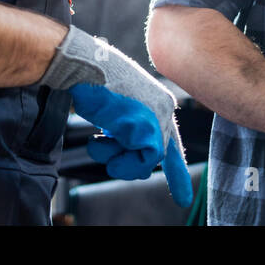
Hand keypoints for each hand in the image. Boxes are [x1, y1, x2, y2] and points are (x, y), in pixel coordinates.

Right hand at [41, 27, 192, 206]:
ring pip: (149, 160)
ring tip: (99, 140)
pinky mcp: (147, 127)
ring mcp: (157, 116)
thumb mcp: (115, 109)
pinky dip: (121, 159)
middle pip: (158, 153)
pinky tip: (104, 139)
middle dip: (130, 166)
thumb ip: (128, 131)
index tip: (183, 199)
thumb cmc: (90, 81)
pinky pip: (143, 162)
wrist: (81, 65)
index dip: (175, 171)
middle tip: (118, 167)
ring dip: (117, 158)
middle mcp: (163, 107)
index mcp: (157, 100)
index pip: (169, 139)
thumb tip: (137, 162)